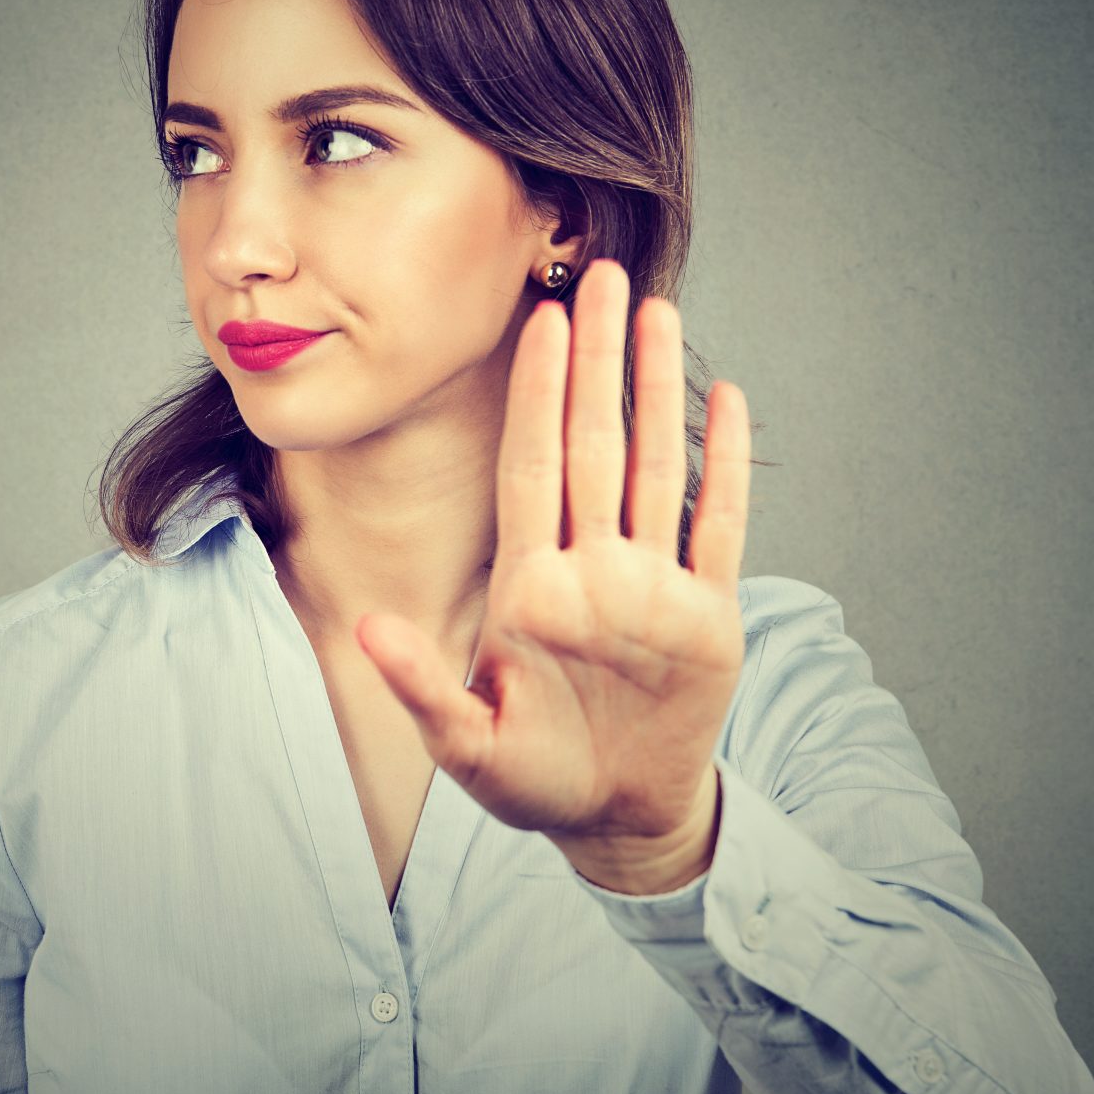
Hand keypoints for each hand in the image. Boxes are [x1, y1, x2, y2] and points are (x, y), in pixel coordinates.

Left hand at [355, 258, 752, 884]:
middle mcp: (592, 567)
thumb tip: (366, 626)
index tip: (539, 322)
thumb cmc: (533, 780)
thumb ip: (422, 685)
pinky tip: (727, 399)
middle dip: (597, 359)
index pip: (532, 465)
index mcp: (532, 585)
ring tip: (657, 311)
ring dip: (658, 389)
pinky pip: (718, 524)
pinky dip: (726, 464)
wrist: (616, 819)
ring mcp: (652, 585)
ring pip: (657, 464)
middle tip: (602, 275)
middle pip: (594, 441)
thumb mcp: (467, 744)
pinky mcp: (708, 613)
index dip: (536, 393)